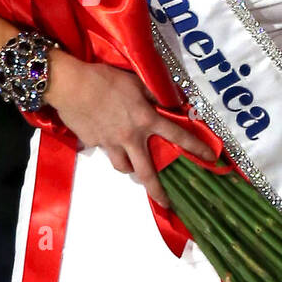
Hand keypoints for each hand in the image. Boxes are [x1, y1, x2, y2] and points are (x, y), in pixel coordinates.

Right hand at [43, 52, 220, 207]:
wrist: (71, 86)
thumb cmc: (105, 78)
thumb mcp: (135, 81)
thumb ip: (151, 94)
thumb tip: (163, 101)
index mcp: (146, 120)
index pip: (178, 136)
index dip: (196, 148)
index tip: (210, 160)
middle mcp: (131, 138)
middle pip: (147, 173)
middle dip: (158, 191)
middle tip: (166, 203)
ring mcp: (110, 144)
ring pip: (124, 167)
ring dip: (131, 169)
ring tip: (132, 166)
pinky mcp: (93, 143)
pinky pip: (104, 151)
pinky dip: (107, 148)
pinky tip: (104, 137)